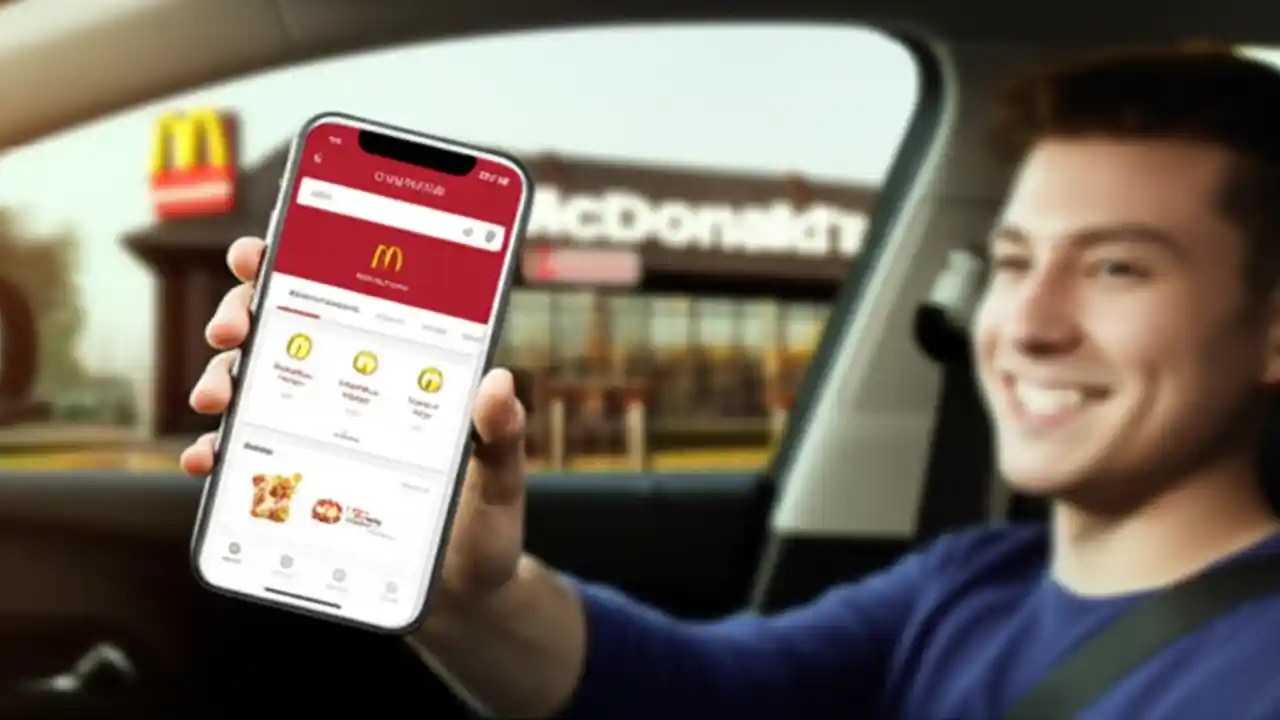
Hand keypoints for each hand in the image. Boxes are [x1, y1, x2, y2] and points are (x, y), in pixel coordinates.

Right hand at [180, 236, 529, 608]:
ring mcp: (321, 438)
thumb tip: (498, 383)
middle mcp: (353, 395)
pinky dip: (219, 455)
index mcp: (403, 374)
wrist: (461, 595)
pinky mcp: (299, 485)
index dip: (300, 265)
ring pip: (257, 388)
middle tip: (232, 329)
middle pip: (286, 332)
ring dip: (225, 380)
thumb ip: (502, 436)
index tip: (263, 253)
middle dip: (245, 315)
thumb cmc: (485, 526)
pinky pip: (247, 460)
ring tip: (217, 397)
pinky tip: (207, 460)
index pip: (349, 302)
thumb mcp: (503, 480)